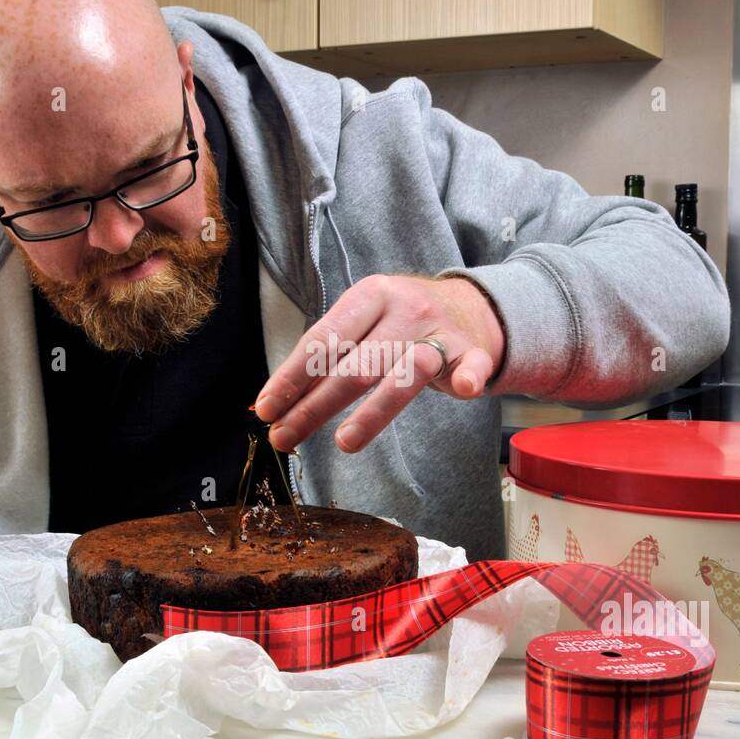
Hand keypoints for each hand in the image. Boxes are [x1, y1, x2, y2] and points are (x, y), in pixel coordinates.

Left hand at [254, 274, 504, 453]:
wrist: (471, 306)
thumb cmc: (403, 322)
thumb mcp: (365, 324)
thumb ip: (330, 358)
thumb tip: (279, 402)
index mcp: (370, 295)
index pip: (323, 339)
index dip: (292, 377)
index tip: (267, 408)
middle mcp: (404, 310)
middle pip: (355, 365)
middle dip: (314, 406)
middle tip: (284, 438)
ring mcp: (440, 331)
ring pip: (405, 374)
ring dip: (374, 411)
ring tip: (343, 443)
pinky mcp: (472, 352)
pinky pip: (471, 367)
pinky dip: (469, 377)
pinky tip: (464, 390)